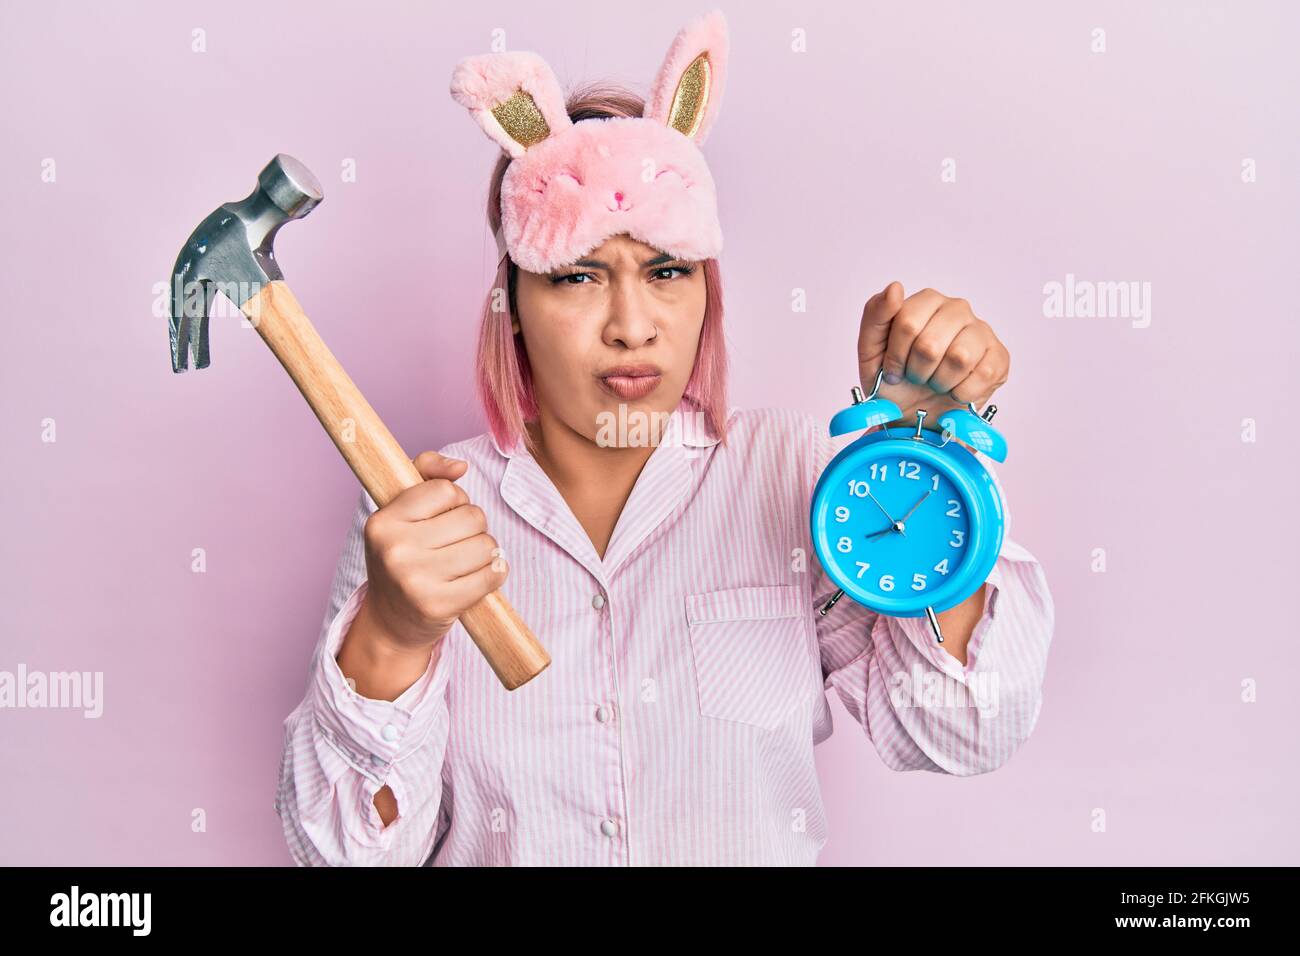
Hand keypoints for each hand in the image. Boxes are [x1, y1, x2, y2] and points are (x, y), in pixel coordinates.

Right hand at [361, 451, 508, 651]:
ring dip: (485, 552)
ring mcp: (415, 580)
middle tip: (454, 545)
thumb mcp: (401, 512)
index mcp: (383, 521)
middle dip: (473, 528)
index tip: (443, 519)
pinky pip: (492, 575)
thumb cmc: (403, 557)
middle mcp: (395, 549)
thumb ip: (427, 472)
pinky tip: (478, 579)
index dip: (455, 502)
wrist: (391, 622)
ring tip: (463, 563)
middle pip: (472, 516)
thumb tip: (460, 467)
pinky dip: (494, 574)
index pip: (446, 490)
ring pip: (486, 545)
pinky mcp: (439, 605)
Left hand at [857, 281, 1009, 429]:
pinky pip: (982, 375)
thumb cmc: (895, 379)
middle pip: (930, 345)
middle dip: (917, 371)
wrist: (916, 414)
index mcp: (926, 301)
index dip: (895, 357)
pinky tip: (955, 390)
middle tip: (917, 377)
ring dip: (939, 382)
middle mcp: (957, 308)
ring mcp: (981, 331)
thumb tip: (895, 287)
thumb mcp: (871, 349)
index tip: (893, 370)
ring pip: (959, 358)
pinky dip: (961, 393)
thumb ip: (875, 314)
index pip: (907, 324)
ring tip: (936, 381)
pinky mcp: (999, 356)